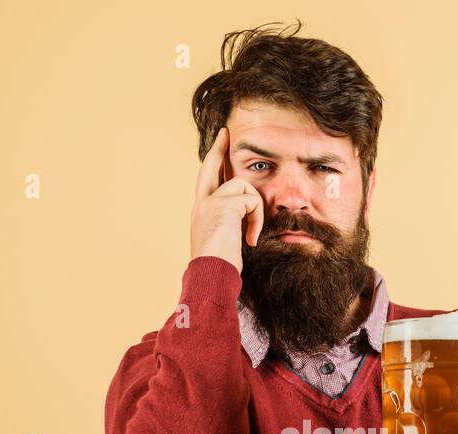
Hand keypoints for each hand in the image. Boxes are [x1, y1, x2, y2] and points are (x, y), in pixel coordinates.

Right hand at [190, 127, 265, 273]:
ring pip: (242, 185)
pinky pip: (252, 200)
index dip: (213, 162)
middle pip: (210, 166)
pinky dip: (257, 219)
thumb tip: (243, 217)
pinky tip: (251, 239)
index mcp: (200, 212)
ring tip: (251, 234)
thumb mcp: (222, 242)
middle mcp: (201, 203)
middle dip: (218, 147)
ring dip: (254, 208)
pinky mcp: (224, 204)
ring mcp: (210, 202)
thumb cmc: (218, 268)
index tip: (218, 144)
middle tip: (226, 132)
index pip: (206, 181)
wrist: (210, 276)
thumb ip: (228, 224)